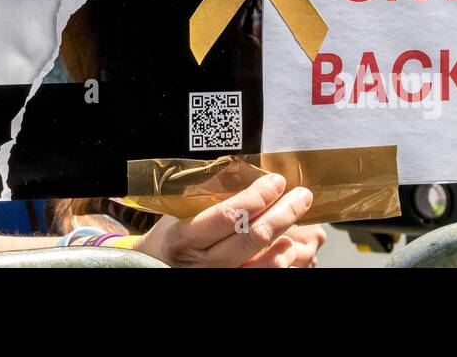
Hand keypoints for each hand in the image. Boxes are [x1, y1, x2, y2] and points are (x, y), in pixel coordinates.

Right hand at [135, 173, 317, 267]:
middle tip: (301, 194)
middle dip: (283, 212)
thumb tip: (248, 173)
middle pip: (252, 237)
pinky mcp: (232, 284)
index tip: (276, 181)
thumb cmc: (171, 234)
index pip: (229, 216)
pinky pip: (264, 276)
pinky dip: (281, 259)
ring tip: (296, 215)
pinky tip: (286, 244)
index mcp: (185, 237)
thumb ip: (207, 198)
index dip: (257, 197)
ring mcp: (219, 278)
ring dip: (286, 235)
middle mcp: (202, 264)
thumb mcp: (178, 213)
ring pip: (264, 262)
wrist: (155, 267)